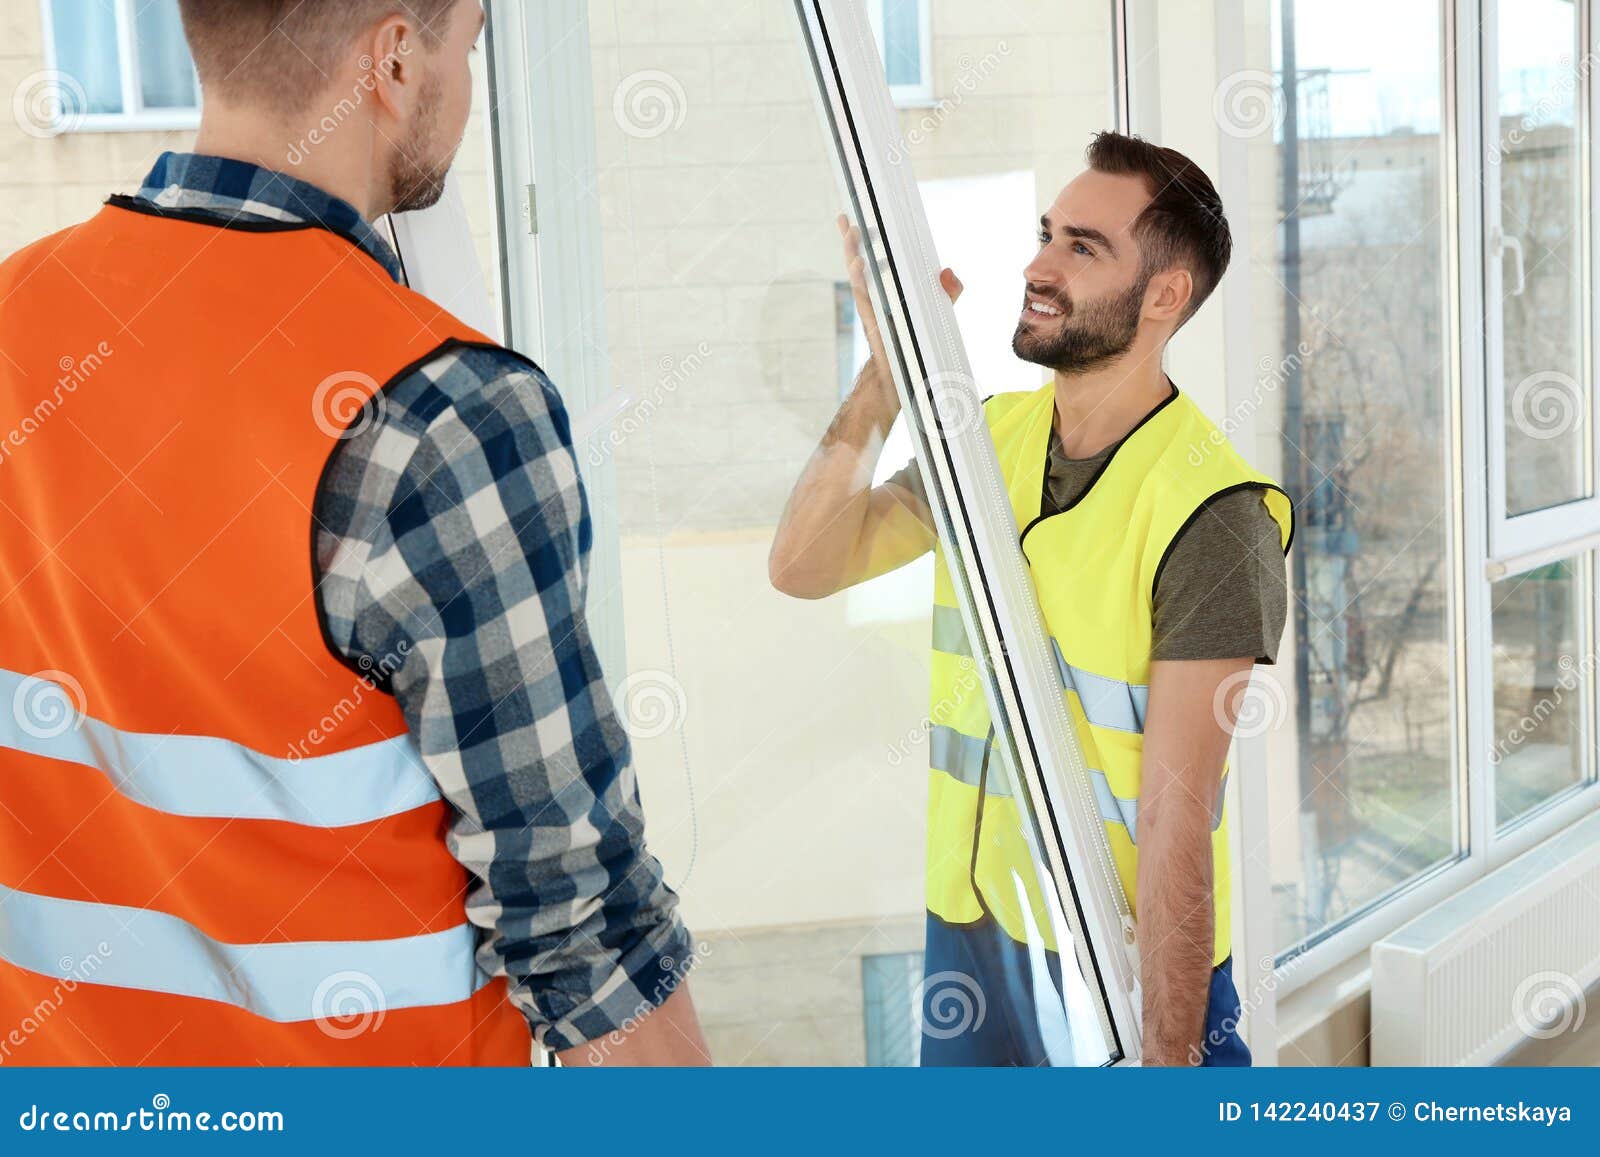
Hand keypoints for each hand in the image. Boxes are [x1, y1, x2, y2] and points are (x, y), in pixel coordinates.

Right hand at [836, 213, 962, 398]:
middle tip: (847, 218)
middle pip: (861, 266)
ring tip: (852, 234)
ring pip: (859, 281)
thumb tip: (949, 271)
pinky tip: (859, 265)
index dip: (868, 243)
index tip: (859, 219)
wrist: (904, 385)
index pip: (878, 263)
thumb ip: (946, 295)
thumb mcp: (938, 317)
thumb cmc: (918, 352)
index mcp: (890, 296)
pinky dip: (860, 282)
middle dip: (853, 242)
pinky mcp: (874, 325)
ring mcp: (872, 313)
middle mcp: (876, 302)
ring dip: (853, 256)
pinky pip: (865, 302)